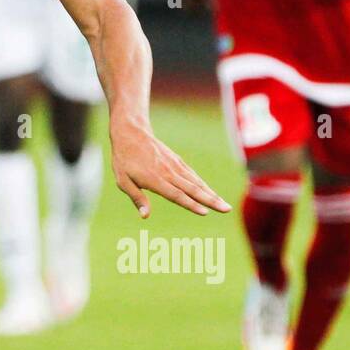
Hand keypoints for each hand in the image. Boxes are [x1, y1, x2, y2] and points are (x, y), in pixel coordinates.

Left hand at [109, 116, 229, 217]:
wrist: (131, 133)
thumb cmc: (124, 160)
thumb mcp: (123, 181)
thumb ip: (136, 198)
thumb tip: (145, 216)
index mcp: (155, 179)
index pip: (176, 195)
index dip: (191, 204)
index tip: (205, 212)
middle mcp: (169, 173)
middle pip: (193, 189)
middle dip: (211, 200)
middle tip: (226, 209)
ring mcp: (175, 165)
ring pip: (196, 182)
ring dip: (212, 193)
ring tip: (224, 204)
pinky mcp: (177, 161)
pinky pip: (193, 175)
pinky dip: (204, 184)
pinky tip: (211, 192)